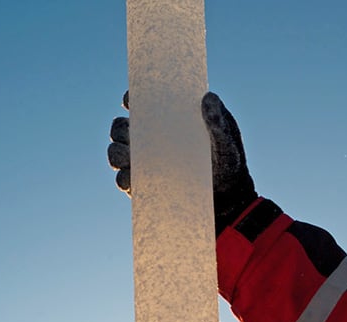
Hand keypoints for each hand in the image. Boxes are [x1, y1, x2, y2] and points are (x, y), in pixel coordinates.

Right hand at [107, 91, 258, 233]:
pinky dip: (124, 178)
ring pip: (116, 153)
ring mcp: (145, 163)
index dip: (130, 99)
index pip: (140, 103)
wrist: (229, 200)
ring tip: (128, 157)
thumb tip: (208, 97)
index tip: (131, 100)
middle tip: (129, 131)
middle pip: (120, 128)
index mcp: (167, 120)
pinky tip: (132, 178)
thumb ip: (218, 122)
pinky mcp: (144, 186)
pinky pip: (124, 180)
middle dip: (119, 129)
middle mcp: (150, 139)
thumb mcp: (227, 141)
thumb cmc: (229, 164)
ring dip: (117, 153)